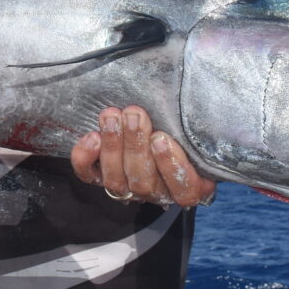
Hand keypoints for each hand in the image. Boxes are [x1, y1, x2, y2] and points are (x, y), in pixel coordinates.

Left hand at [70, 105, 216, 206]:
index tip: (162, 139)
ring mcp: (127, 186)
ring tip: (112, 117)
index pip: (184, 189)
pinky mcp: (101, 177)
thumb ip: (198, 122)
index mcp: (188, 184)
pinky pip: (89, 176)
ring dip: (113, 146)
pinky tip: (91, 137)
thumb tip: (202, 97)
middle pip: (144, 182)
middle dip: (136, 146)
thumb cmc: (182, 125)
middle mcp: (156, 191)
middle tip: (134, 114)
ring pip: (116, 180)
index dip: (172, 167)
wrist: (153, 122)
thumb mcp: (196, 127)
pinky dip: (86, 158)